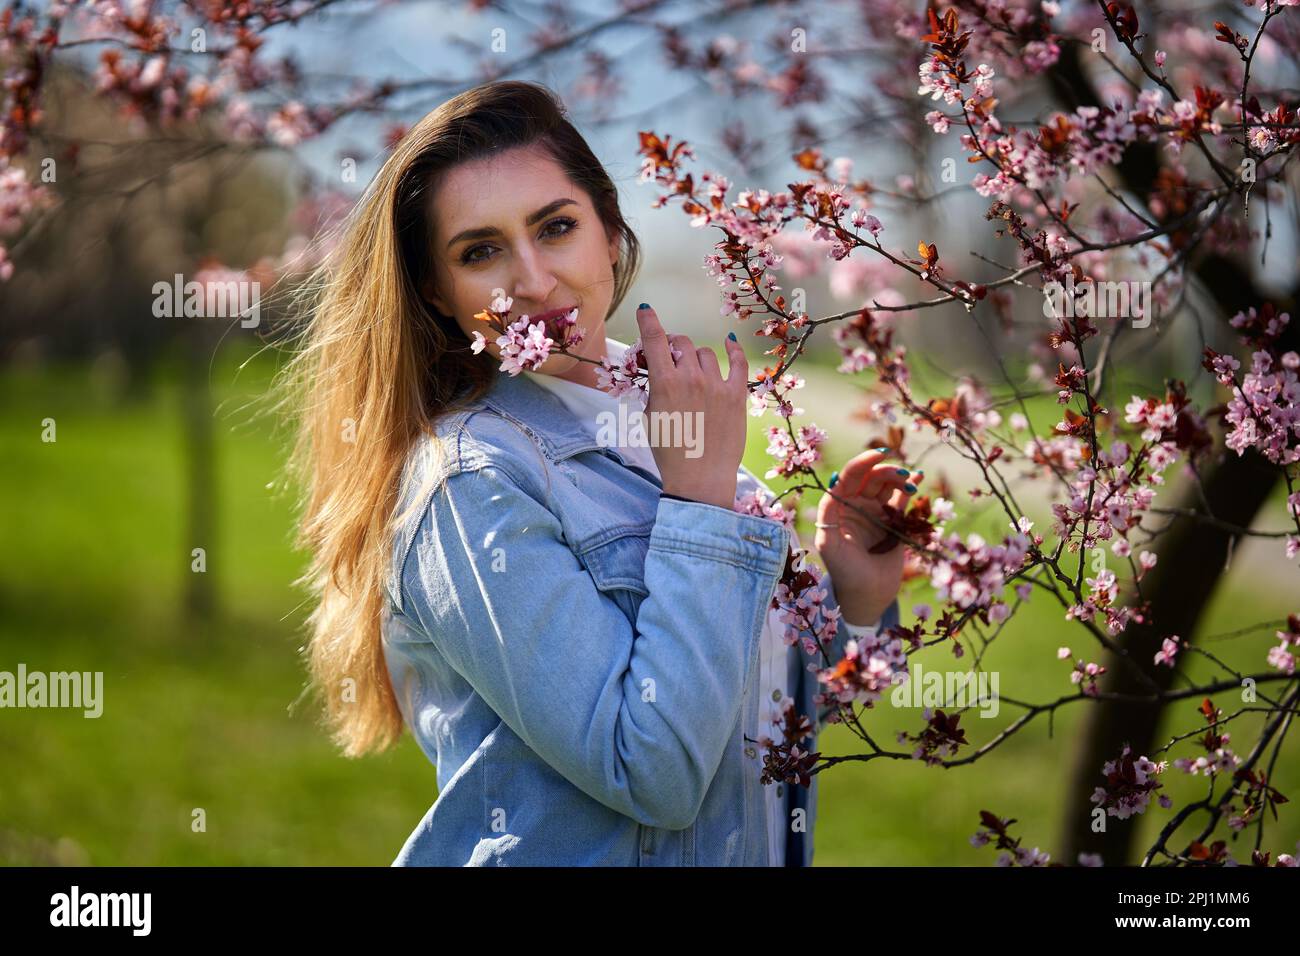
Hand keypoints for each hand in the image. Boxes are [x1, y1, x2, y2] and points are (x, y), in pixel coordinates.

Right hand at [636, 304, 747, 510]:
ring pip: (704, 353)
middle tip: (669, 358)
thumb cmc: (670, 452)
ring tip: (692, 372)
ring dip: (694, 358)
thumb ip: (653, 388)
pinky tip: (729, 342)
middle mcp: (692, 379)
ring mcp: (717, 386)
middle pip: (681, 344)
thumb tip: (656, 368)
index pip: (654, 340)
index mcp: (665, 383)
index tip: (645, 310)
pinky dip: (733, 350)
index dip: (648, 321)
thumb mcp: (651, 417)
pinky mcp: (737, 396)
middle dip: (672, 347)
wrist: (700, 479)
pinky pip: (738, 362)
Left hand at [814, 449, 919, 625]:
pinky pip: (901, 498)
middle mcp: (856, 505)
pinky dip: (910, 486)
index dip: (863, 463)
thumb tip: (835, 480)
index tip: (880, 456)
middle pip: (871, 477)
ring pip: (887, 485)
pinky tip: (918, 477)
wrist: (867, 594)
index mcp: (838, 506)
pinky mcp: (893, 521)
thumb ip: (828, 512)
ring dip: (899, 478)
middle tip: (901, 477)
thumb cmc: (844, 570)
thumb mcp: (829, 542)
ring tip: (910, 485)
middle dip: (886, 472)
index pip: (849, 477)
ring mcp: (875, 511)